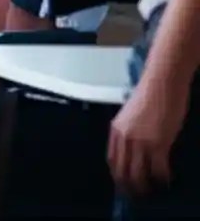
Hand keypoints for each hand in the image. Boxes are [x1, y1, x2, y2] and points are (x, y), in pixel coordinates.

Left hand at [109, 76, 188, 193]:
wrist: (162, 84)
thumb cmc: (150, 95)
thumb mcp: (130, 115)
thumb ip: (129, 131)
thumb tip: (134, 147)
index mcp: (116, 129)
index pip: (111, 158)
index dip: (116, 173)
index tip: (121, 181)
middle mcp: (124, 137)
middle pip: (122, 169)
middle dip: (127, 184)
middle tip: (133, 194)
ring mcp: (141, 142)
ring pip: (138, 172)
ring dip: (143, 185)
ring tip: (148, 192)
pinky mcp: (158, 144)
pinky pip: (158, 168)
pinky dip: (161, 177)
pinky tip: (165, 181)